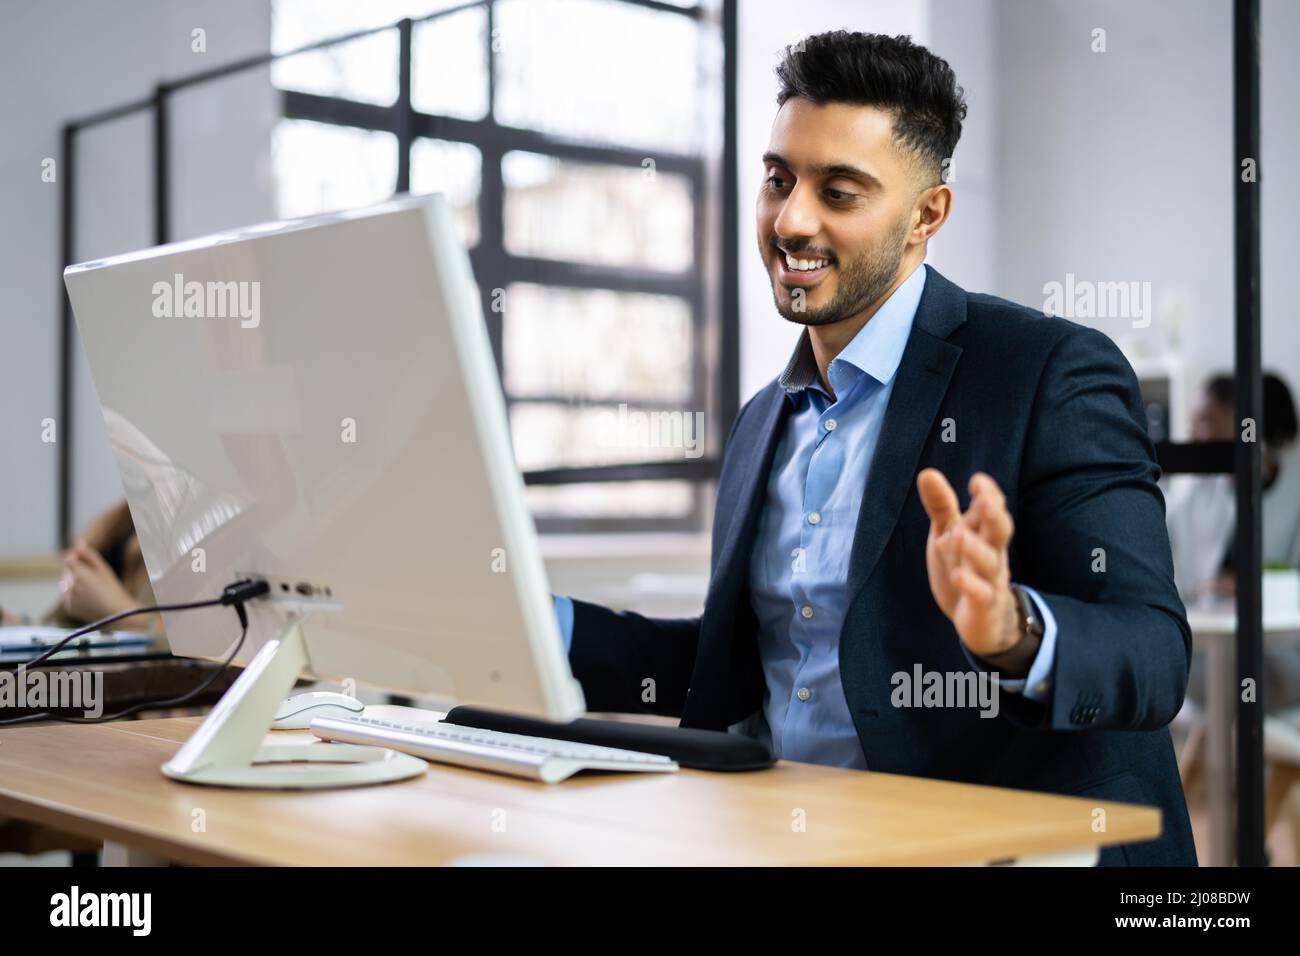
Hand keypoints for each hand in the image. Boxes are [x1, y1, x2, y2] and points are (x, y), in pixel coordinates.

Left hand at [60, 540, 138, 627]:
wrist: (117, 613)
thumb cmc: (114, 589)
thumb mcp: (104, 569)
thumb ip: (89, 554)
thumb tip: (78, 542)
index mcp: (79, 573)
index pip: (68, 559)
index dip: (75, 558)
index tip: (84, 561)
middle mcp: (71, 585)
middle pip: (66, 572)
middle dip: (75, 572)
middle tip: (94, 579)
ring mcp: (68, 597)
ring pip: (66, 584)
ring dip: (74, 583)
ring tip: (93, 589)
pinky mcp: (69, 607)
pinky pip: (68, 597)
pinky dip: (75, 596)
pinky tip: (90, 598)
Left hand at [917, 469, 1033, 673]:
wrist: (983, 620)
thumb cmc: (965, 566)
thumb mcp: (949, 534)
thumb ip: (941, 506)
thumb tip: (927, 472)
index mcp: (983, 533)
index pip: (991, 510)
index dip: (988, 495)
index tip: (977, 480)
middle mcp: (992, 553)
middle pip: (999, 532)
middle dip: (993, 516)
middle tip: (984, 500)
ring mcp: (991, 580)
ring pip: (989, 563)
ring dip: (976, 550)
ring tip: (959, 536)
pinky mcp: (985, 606)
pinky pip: (982, 595)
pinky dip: (971, 585)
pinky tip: (958, 576)